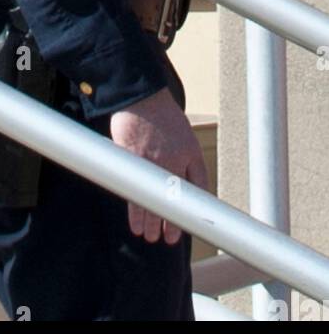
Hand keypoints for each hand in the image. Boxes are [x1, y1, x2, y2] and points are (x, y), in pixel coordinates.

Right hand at [109, 87, 209, 243]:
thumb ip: (182, 150)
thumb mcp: (181, 129)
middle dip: (173, 223)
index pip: (199, 186)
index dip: (194, 206)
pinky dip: (136, 213)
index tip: (188, 218)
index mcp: (191, 152)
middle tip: (169, 238)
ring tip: (150, 237)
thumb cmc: (159, 110)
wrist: (141, 95)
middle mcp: (176, 162)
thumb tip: (177, 168)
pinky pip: (137, 195)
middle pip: (176, 201)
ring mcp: (155, 164)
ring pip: (155, 203)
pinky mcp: (135, 162)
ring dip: (152, 224)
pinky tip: (136, 226)